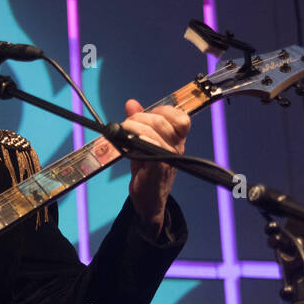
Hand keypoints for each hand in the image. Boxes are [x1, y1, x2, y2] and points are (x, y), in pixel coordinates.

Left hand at [121, 99, 189, 237]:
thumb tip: (131, 103)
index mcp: (176, 140)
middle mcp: (176, 147)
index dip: (163, 111)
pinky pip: (153, 146)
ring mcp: (168, 156)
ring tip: (122, 132)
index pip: (180, 117)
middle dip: (139, 118)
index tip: (146, 115)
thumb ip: (139, 122)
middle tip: (125, 124)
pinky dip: (141, 140)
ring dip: (134, 127)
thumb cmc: (146, 171)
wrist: (147, 200)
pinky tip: (131, 143)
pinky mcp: (159, 167)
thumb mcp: (142, 143)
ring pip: (154, 130)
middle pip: (161, 120)